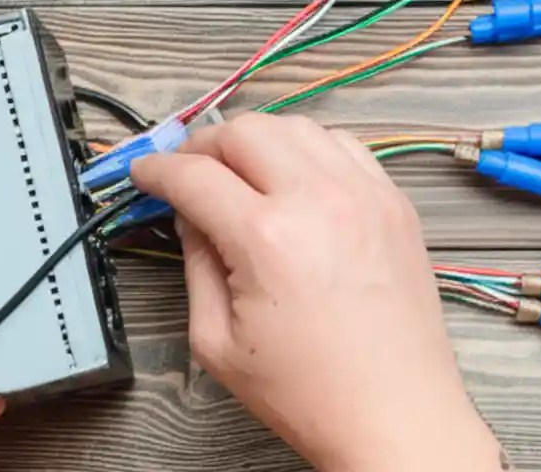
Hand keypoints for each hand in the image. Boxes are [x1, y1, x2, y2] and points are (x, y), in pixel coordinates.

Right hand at [133, 114, 503, 471]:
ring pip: (297, 126)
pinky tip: (295, 177)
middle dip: (204, 145)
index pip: (194, 175)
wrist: (395, 414)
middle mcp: (319, 201)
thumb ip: (196, 265)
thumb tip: (190, 216)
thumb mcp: (218, 342)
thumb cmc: (313, 392)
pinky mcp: (394, 204)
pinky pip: (345, 145)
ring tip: (239, 171)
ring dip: (258, 139)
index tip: (145, 174)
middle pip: (244, 131)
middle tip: (188, 172)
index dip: (157, 170)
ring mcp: (365, 196)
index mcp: (268, 239)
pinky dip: (310, 148)